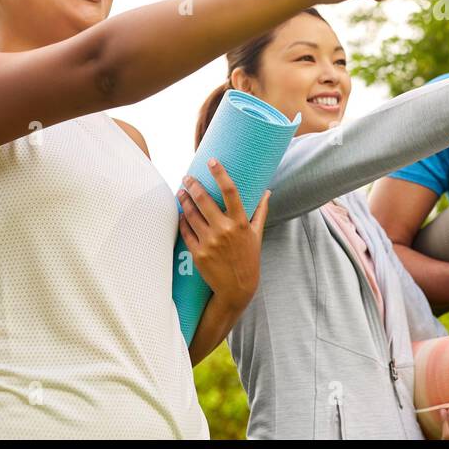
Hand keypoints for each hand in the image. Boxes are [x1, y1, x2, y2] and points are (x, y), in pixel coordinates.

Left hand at [177, 159, 268, 308]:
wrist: (237, 288)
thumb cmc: (248, 259)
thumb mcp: (257, 235)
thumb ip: (260, 211)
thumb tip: (267, 192)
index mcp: (240, 223)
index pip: (231, 192)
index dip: (220, 174)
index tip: (212, 161)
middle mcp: (224, 230)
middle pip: (204, 200)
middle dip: (193, 185)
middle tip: (187, 177)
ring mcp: (209, 242)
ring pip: (191, 214)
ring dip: (184, 200)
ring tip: (181, 191)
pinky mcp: (197, 253)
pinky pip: (186, 231)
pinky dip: (182, 220)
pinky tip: (181, 213)